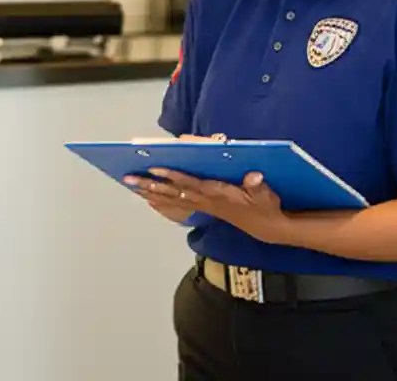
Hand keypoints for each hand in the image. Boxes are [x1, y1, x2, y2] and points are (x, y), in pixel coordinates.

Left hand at [124, 169, 288, 243]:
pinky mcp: (204, 209)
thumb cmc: (265, 206)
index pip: (190, 183)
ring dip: (150, 192)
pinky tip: (147, 198)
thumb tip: (255, 176)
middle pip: (173, 192)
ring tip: (131, 185)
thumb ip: (258, 186)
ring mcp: (203, 206)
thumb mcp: (266, 195)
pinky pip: (177, 205)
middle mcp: (206, 201)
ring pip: (171, 199)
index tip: (154, 169)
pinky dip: (160, 201)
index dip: (173, 176)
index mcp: (217, 194)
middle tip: (129, 178)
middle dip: (150, 185)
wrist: (267, 227)